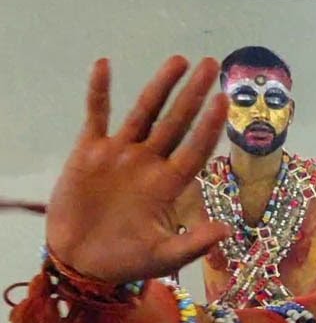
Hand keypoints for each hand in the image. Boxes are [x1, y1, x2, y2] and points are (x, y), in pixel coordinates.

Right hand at [45, 56, 230, 283]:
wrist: (81, 261)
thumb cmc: (126, 261)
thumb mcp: (164, 258)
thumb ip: (194, 244)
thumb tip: (226, 230)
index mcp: (169, 185)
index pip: (195, 148)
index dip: (209, 126)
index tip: (224, 101)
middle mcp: (149, 163)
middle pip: (176, 121)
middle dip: (194, 94)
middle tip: (212, 65)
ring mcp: (120, 154)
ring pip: (144, 112)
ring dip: (160, 86)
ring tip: (179, 60)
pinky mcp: (89, 152)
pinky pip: (96, 115)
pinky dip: (98, 91)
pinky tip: (104, 65)